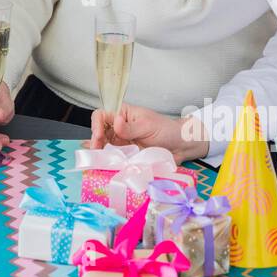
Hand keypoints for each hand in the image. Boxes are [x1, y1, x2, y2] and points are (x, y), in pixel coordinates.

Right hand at [86, 103, 209, 163]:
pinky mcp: (126, 154)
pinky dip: (106, 159)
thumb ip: (130, 127)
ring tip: (97, 159)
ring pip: (103, 145)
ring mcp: (121, 141)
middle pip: (99, 131)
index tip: (99, 136)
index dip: (96, 124)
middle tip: (97, 151)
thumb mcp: (148, 126)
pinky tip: (100, 162)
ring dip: (99, 151)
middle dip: (95, 140)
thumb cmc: (166, 130)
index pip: (102, 115)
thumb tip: (115, 122)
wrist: (180, 146)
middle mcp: (119, 127)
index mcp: (123, 113)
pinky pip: (112, 156)